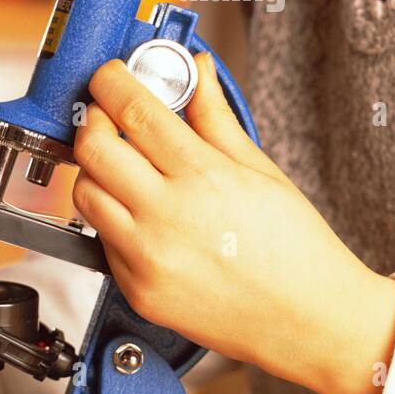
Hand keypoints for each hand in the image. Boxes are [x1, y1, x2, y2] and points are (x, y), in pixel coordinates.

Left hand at [71, 53, 394, 393]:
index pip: (135, 111)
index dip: (113, 82)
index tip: (111, 73)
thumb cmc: (296, 248)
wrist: (309, 320)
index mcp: (202, 176)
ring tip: (126, 167)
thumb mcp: (260, 169)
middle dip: (95, 120)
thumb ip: (216, 117)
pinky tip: (144, 214)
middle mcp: (167, 216)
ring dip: (97, 171)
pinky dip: (114, 218)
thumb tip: (199, 72)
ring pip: (86, 194)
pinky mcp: (138, 290)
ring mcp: (147, 258)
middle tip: (110, 116)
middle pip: (94, 148)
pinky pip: (102, 240)